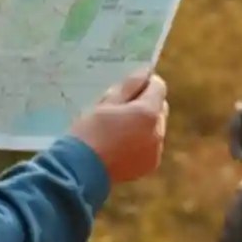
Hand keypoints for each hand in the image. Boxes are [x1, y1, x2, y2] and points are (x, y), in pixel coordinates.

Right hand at [69, 69, 168, 183]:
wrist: (81, 169)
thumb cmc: (90, 131)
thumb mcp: (106, 102)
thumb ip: (129, 86)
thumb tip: (145, 72)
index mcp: (148, 113)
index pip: (159, 87)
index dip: (145, 83)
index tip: (129, 87)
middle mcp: (158, 131)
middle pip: (160, 107)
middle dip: (146, 104)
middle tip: (120, 108)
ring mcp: (156, 150)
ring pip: (156, 127)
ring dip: (144, 124)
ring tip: (119, 129)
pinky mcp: (150, 164)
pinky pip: (151, 145)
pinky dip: (142, 142)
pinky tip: (121, 145)